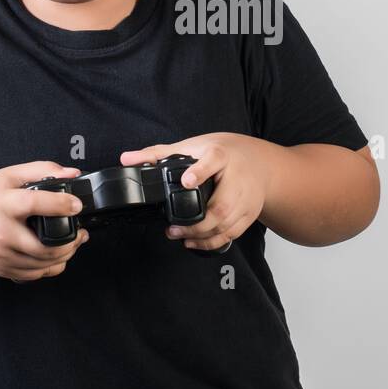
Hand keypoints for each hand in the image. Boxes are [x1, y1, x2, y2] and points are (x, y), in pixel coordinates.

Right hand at [0, 161, 89, 282]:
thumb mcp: (8, 175)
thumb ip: (41, 170)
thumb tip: (72, 173)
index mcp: (3, 204)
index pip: (35, 204)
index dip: (61, 205)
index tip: (76, 206)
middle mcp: (1, 232)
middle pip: (44, 245)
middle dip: (71, 241)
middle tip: (81, 232)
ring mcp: (0, 255)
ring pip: (42, 264)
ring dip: (65, 255)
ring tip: (74, 242)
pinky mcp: (1, 268)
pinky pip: (33, 274)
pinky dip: (50, 267)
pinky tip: (56, 255)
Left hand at [119, 134, 269, 251]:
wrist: (261, 163)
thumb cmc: (226, 153)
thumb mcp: (193, 146)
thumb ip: (158, 153)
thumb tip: (127, 158)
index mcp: (222, 156)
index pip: (213, 161)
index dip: (200, 172)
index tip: (186, 181)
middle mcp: (238, 178)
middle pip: (221, 204)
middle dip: (196, 223)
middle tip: (172, 229)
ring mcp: (246, 199)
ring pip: (226, 223)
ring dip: (201, 235)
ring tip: (179, 237)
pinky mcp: (250, 214)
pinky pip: (232, 233)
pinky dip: (212, 242)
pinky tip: (194, 242)